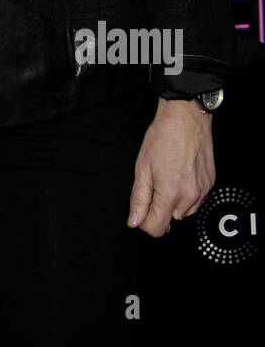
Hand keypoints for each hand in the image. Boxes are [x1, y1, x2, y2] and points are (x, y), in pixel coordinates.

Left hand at [127, 98, 213, 236]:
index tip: (141, 210)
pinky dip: (186, 194)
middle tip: (155, 184)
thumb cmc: (163, 138)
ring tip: (169, 177)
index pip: (156, 228)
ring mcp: (202, 191)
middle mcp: (189, 197)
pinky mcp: (210, 184)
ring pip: (183, 212)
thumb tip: (135, 222)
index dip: (144, 222)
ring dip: (174, 202)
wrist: (186, 118)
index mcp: (170, 194)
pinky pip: (196, 201)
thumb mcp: (142, 168)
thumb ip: (139, 199)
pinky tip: (180, 175)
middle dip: (159, 208)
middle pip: (170, 220)